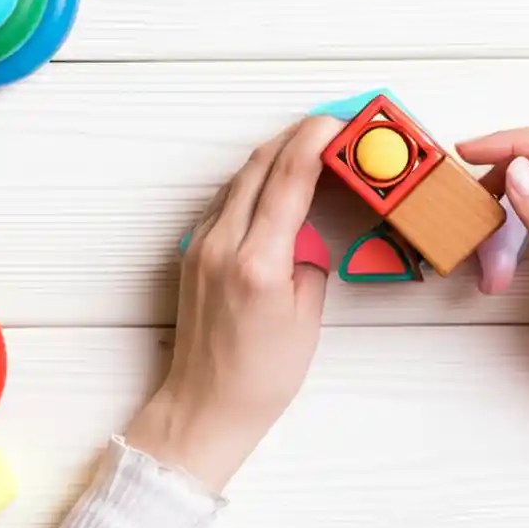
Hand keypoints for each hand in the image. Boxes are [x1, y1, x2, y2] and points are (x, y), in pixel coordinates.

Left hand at [126, 116, 342, 491]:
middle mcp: (222, 245)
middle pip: (259, 165)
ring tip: (308, 147)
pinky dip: (254, 182)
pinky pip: (226, 202)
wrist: (205, 405)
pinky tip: (275, 183)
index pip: (288, 179)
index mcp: (258, 262)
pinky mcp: (191, 252)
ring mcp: (201, 246)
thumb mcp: (307, 315)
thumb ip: (309, 259)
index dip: (314, 141)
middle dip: (296, 136)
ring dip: (274, 156)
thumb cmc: (261, 374)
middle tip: (330, 125)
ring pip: (240, 179)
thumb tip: (304, 229)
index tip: (337, 122)